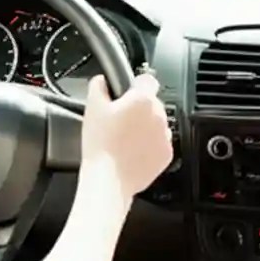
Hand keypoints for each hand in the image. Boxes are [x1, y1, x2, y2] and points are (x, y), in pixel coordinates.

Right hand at [80, 74, 171, 196]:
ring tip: (124, 139)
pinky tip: (131, 151)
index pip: (148, 80)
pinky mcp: (167, 154)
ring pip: (156, 124)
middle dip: (138, 109)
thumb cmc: (100, 145)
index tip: (128, 92)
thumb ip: (98, 85)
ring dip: (145, 127)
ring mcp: (165, 136)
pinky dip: (149, 145)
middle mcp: (159, 116)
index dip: (136, 84)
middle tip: (119, 121)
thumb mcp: (92, 108)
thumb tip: (102, 80)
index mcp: (143, 100)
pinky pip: (159, 143)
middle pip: (151, 103)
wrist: (108, 180)